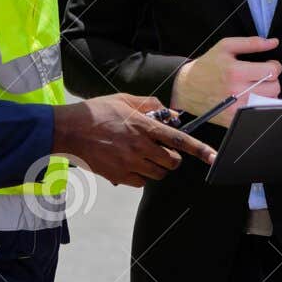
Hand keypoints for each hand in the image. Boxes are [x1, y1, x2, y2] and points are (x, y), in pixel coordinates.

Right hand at [52, 94, 217, 187]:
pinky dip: (140, 176)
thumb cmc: (96, 112)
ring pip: (158, 174)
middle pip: (171, 162)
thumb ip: (150, 105)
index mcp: (142, 126)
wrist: (68, 130)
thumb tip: (171, 113)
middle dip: (171, 157)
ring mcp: (129, 163)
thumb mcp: (124, 99)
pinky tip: (129, 163)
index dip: (199, 149)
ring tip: (142, 155)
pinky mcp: (118, 176)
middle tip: (161, 151)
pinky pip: (141, 182)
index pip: (178, 139)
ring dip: (156, 167)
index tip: (213, 157)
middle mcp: (139, 146)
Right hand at [172, 36, 281, 125]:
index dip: (274, 66)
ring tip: (255, 87)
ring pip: (269, 102)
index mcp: (235, 72)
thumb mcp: (225, 47)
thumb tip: (273, 42)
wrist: (186, 88)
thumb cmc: (207, 66)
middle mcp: (236, 92)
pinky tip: (249, 98)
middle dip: (271, 80)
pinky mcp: (233, 120)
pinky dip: (257, 105)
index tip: (268, 65)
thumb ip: (251, 43)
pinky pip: (257, 113)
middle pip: (274, 88)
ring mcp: (235, 109)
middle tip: (261, 76)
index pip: (272, 71)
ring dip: (267, 94)